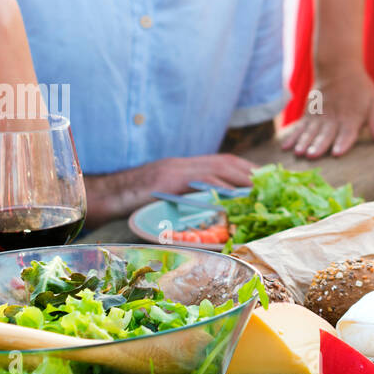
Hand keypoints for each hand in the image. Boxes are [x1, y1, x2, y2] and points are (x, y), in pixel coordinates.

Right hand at [86, 153, 259, 225]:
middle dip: (250, 171)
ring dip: (241, 178)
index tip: (263, 178)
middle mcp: (184, 163)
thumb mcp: (164, 194)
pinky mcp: (169, 180)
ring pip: (217, 169)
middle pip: (226, 161)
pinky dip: (219, 188)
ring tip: (258, 189)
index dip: (245, 168)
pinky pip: (199, 181)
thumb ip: (185, 197)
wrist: (105, 195)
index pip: (223, 161)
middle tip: (268, 184)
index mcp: (185, 166)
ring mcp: (177, 170)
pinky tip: (232, 195)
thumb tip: (209, 212)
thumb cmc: (132, 200)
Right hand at [279, 64, 373, 157]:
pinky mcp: (309, 114)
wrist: (339, 68)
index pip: (348, 133)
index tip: (337, 153)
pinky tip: (285, 146)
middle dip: (319, 145)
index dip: (343, 143)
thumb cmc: (360, 90)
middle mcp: (334, 119)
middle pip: (326, 134)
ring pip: (310, 131)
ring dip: (304, 142)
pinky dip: (292, 136)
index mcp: (352, 118)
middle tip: (312, 155)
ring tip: (298, 153)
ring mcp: (319, 117)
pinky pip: (299, 126)